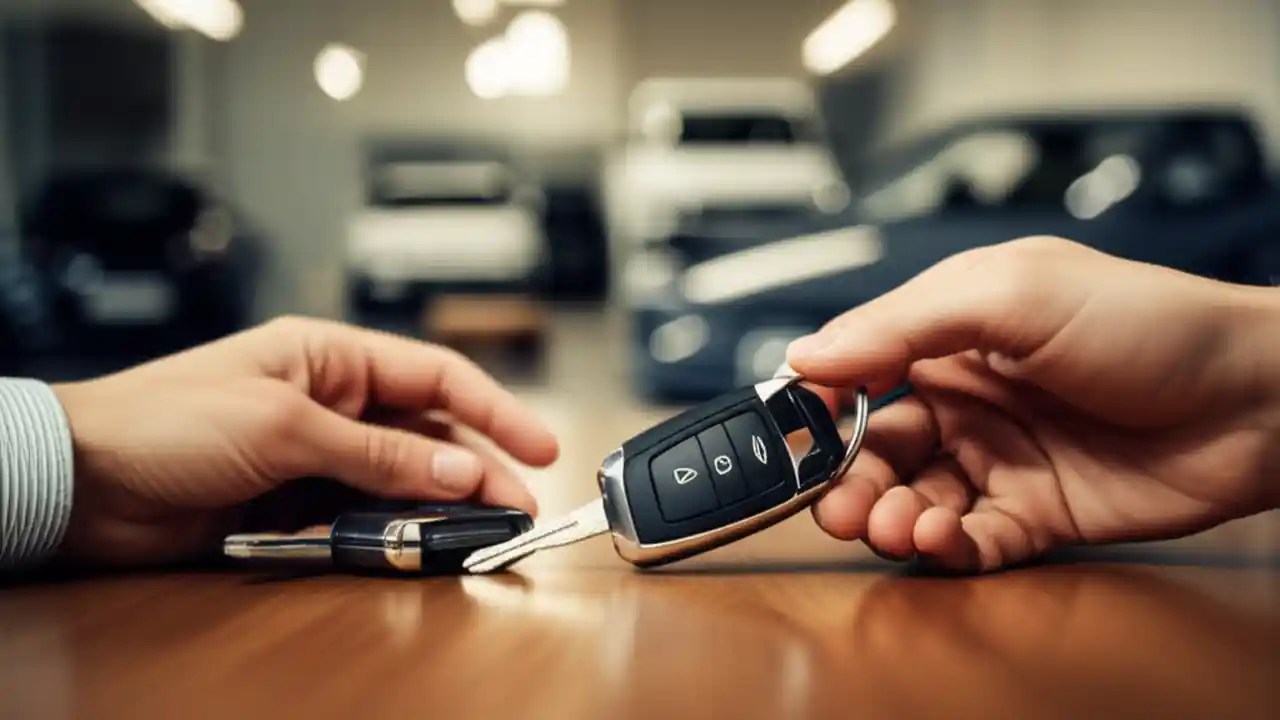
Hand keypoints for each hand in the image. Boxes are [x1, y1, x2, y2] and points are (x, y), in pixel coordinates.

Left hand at [52, 316, 558, 566]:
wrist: (83, 483)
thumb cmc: (166, 421)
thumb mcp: (285, 427)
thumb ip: (377, 453)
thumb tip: (458, 470)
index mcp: (328, 357)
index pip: (432, 375)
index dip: (492, 409)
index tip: (536, 446)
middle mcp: (328, 402)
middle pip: (424, 434)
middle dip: (474, 468)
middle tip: (515, 506)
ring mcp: (312, 456)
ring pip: (396, 479)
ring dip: (433, 505)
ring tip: (473, 531)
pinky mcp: (292, 503)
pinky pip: (358, 516)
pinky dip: (385, 530)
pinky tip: (408, 542)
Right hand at [787, 237, 1279, 571]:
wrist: (1255, 398)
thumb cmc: (1146, 322)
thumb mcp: (1008, 294)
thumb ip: (900, 325)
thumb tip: (807, 354)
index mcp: (951, 334)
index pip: (857, 373)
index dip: (819, 407)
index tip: (791, 435)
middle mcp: (969, 399)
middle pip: (877, 449)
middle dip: (848, 480)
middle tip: (839, 504)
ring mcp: (1003, 458)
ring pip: (915, 499)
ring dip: (892, 517)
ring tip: (895, 524)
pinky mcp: (1038, 514)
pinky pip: (971, 540)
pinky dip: (945, 548)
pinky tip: (941, 540)